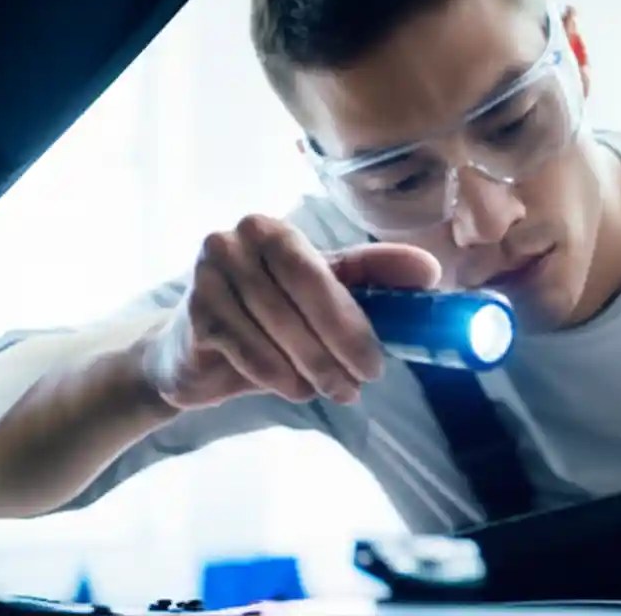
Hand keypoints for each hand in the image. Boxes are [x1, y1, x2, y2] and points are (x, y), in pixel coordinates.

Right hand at [143, 215, 440, 409]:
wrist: (190, 352)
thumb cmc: (265, 318)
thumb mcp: (319, 293)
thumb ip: (370, 277)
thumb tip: (430, 270)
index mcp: (273, 230)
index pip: (325, 272)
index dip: (356, 320)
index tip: (380, 361)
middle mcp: (235, 240)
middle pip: (304, 298)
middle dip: (340, 347)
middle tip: (363, 382)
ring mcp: (208, 275)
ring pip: (280, 330)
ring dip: (315, 368)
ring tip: (336, 390)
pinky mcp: (194, 315)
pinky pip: (250, 353)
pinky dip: (281, 377)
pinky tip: (296, 388)